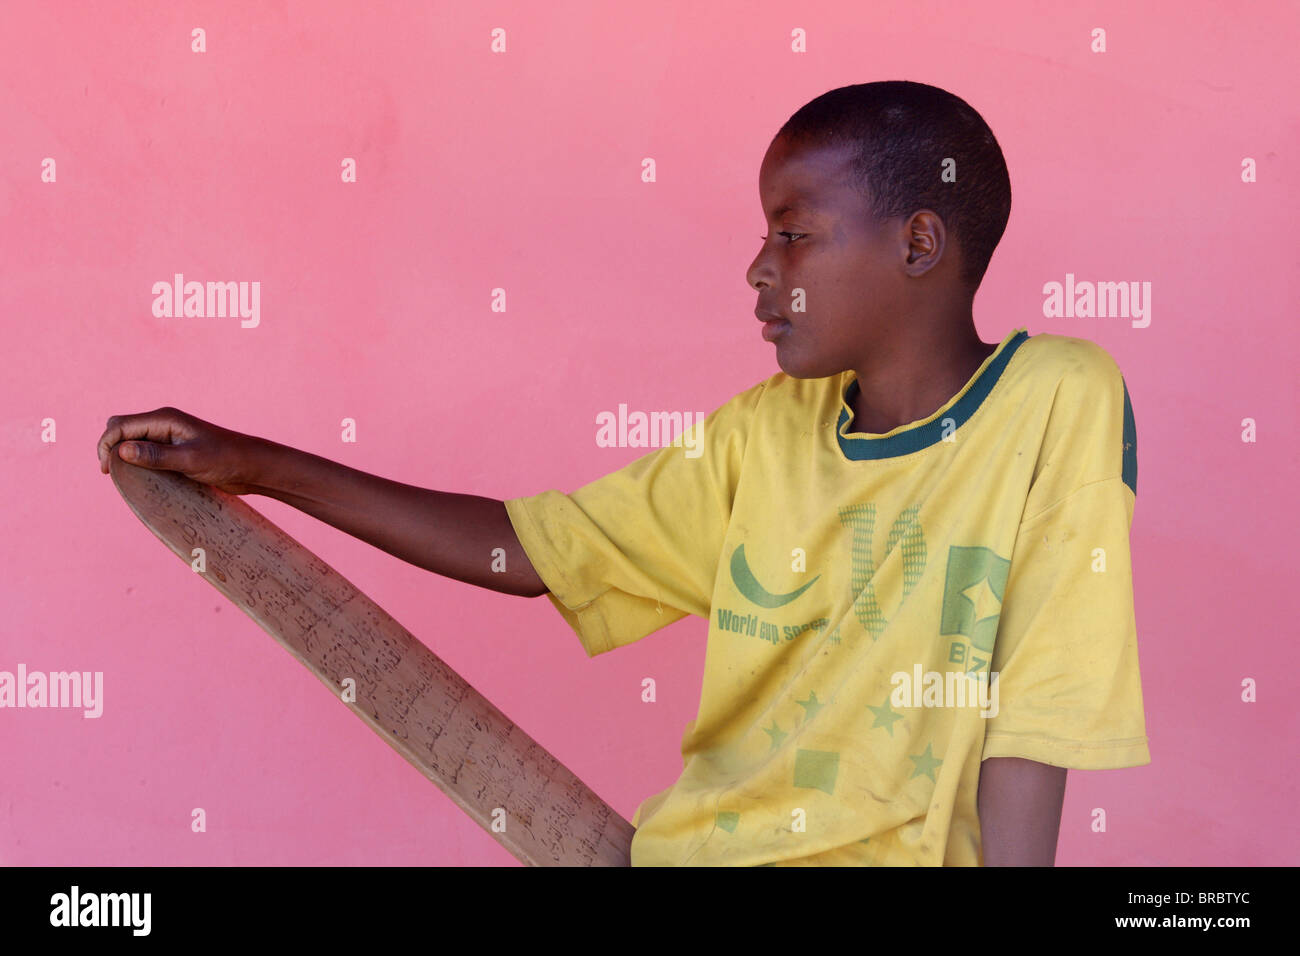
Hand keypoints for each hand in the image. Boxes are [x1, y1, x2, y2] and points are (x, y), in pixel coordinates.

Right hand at [97, 406, 260, 494]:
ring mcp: (168, 436)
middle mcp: (163, 423)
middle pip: (121, 429)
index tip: (107, 471)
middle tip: (114, 475)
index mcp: (165, 418)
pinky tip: (139, 479)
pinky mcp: (174, 450)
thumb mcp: (191, 460)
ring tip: (124, 479)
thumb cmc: (226, 460)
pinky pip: (145, 452)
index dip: (106, 445)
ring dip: (123, 456)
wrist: (252, 466)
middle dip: (111, 448)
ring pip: (132, 441)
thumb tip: (123, 451)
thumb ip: (157, 456)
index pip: (120, 425)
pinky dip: (136, 462)